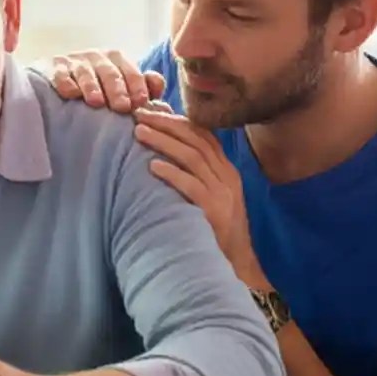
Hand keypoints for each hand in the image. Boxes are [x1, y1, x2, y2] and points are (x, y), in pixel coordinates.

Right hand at [49, 49, 165, 112]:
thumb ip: (144, 88)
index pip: (131, 72)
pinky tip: (70, 94)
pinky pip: (60, 74)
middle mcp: (96, 58)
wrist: (60, 83)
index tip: (141, 102)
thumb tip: (158, 84)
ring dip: (91, 86)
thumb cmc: (99, 91)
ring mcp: (74, 62)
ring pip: (85, 72)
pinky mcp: (53, 68)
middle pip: (110, 72)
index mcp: (117, 60)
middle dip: (117, 89)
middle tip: (122, 107)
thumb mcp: (123, 88)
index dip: (137, 86)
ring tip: (96, 102)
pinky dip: (65, 82)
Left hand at [133, 108, 262, 280]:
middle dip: (167, 123)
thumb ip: (196, 176)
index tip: (152, 109)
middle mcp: (227, 176)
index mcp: (226, 170)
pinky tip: (153, 166)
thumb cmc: (216, 233)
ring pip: (193, 157)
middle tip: (140, 113)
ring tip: (139, 132)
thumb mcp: (212, 198)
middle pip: (196, 139)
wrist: (237, 266)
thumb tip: (164, 156)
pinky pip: (192, 186)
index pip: (203, 135)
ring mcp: (223, 193)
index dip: (177, 119)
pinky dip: (172, 173)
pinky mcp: (215, 212)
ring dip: (164, 142)